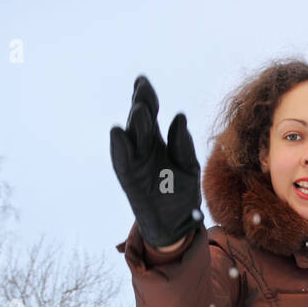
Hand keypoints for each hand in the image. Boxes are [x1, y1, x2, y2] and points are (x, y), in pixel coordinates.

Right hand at [110, 75, 202, 247]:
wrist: (176, 225)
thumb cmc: (181, 194)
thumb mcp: (189, 166)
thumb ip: (183, 144)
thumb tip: (179, 117)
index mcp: (157, 141)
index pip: (150, 112)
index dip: (146, 96)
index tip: (142, 81)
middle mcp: (142, 148)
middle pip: (140, 120)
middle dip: (141, 104)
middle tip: (143, 88)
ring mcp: (134, 162)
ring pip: (131, 137)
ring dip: (134, 123)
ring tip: (140, 110)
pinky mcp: (128, 178)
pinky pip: (122, 160)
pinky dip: (120, 147)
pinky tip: (119, 132)